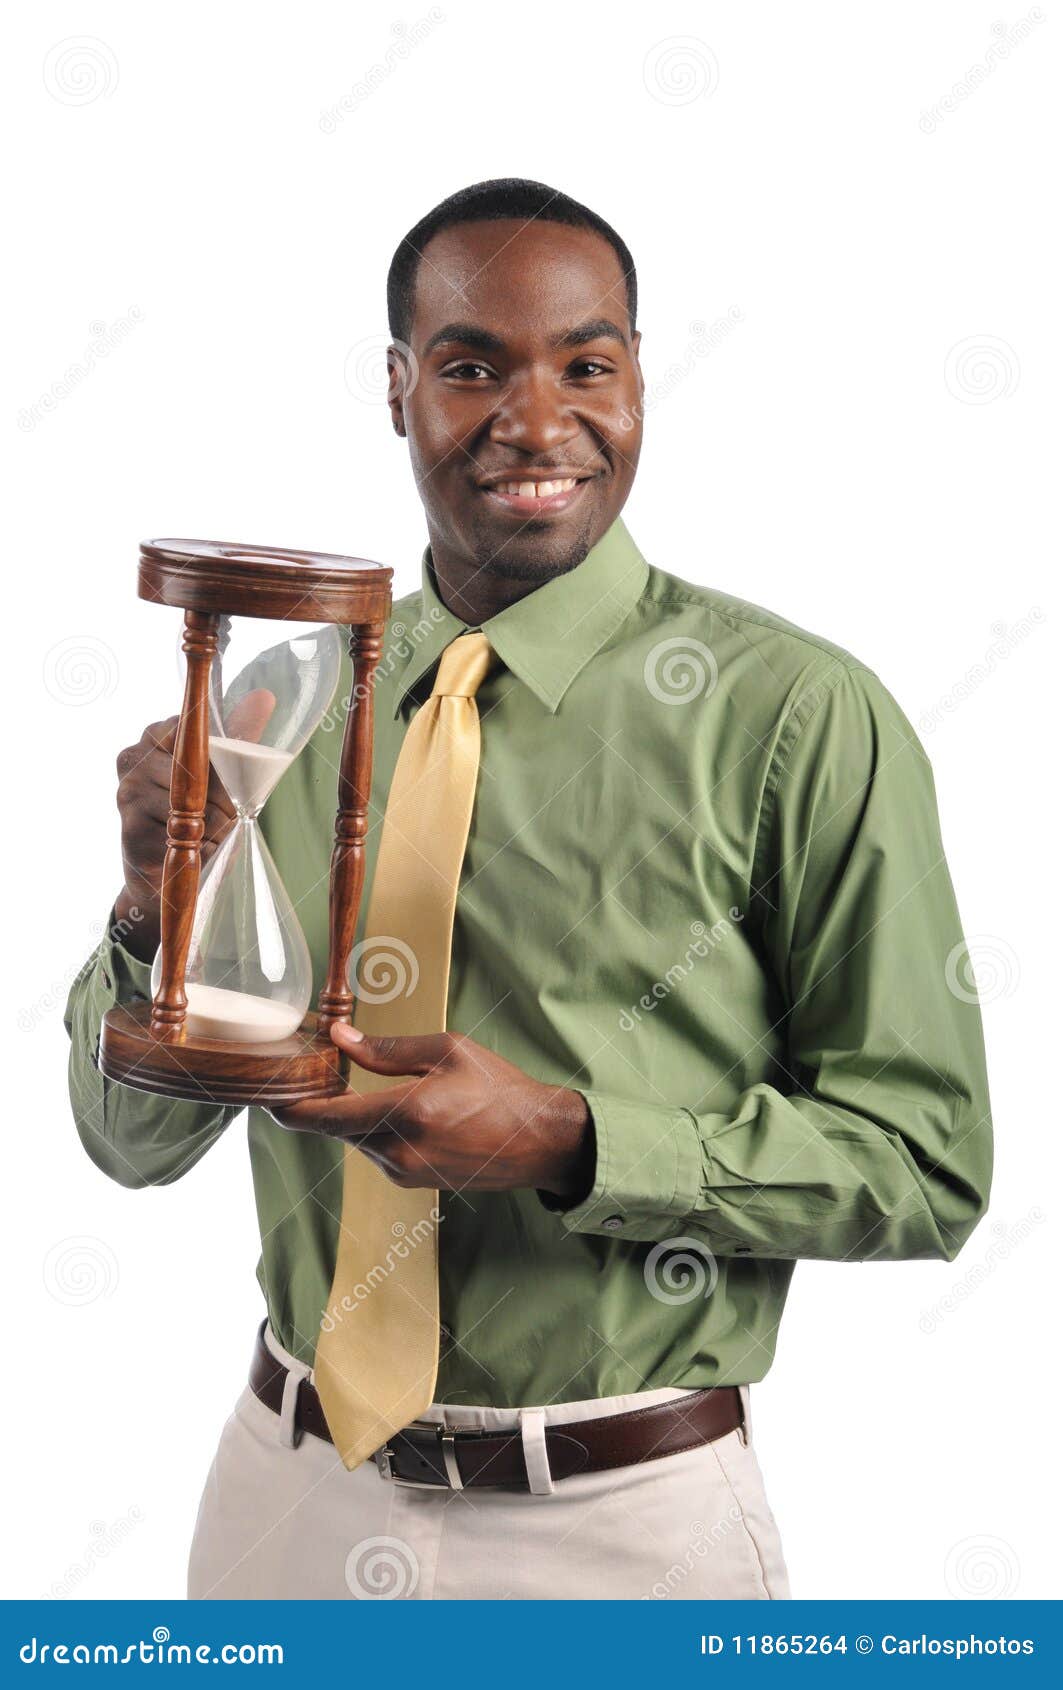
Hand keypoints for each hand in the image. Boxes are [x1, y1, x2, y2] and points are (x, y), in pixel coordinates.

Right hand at [112, 690, 274, 962]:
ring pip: (193, 803)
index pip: (198, 727)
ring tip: (201, 836)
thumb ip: (240, 738)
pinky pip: (183, 833)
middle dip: (221, 798)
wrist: (162, 881)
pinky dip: (198, 847)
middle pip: (198, 766)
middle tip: (220, 817)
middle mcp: (134, 756)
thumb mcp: (226, 778)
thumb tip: (265, 696)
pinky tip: (187, 851)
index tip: (226, 781)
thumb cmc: (197, 821)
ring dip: (212, 826)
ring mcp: (129, 791)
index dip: (222, 761)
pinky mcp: (130, 828)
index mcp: (157, 734)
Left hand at [271, 1025, 595, 1199]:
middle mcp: (399, 1150)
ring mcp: (405, 1172)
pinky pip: (378, 1152)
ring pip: (357, 1140)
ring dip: (356, 1116)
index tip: (266, 1094)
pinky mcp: (413, 1182)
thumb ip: (388, 1050)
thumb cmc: (499, 1088)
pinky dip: (377, 1130)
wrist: (539, 1140)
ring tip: (377, 1087)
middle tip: (324, 1069)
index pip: (325, 1116)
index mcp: (405, 1112)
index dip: (288, 1107)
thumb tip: (339, 1038)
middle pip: (337, 1127)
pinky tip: (402, 1110)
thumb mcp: (447, 1052)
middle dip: (328, 1100)